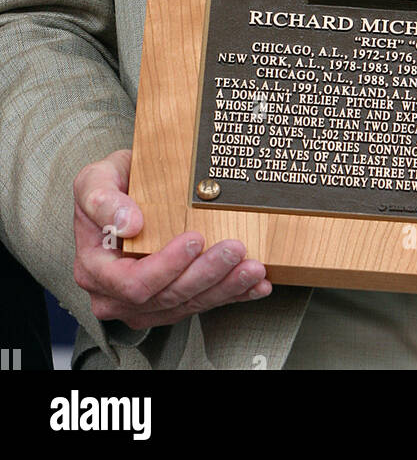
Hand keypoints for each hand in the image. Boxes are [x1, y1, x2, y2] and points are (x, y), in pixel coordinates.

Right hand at [73, 148, 271, 327]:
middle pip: (167, 297)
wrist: (119, 195)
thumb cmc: (107, 187)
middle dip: (206, 274)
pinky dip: (232, 294)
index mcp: (95, 270)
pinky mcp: (169, 302)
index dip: (167, 266)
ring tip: (253, 268)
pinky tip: (255, 286)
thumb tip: (128, 224)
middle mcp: (116, 295)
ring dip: (225, 287)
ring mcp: (144, 303)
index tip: (195, 238)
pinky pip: (201, 303)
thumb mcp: (94, 180)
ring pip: (188, 303)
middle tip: (235, 249)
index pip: (133, 282)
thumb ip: (103, 200)